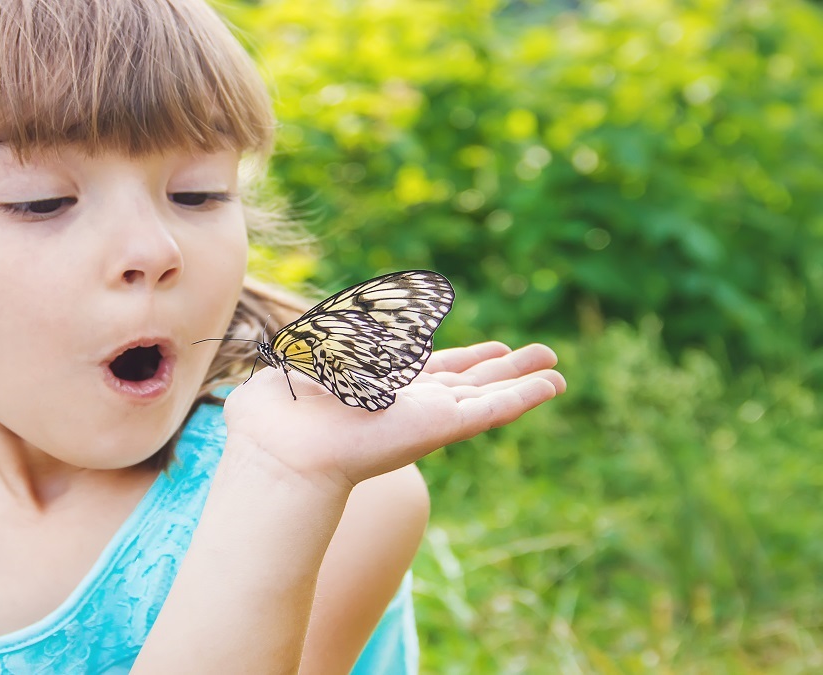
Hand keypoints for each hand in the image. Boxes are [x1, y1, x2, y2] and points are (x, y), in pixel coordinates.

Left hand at [223, 341, 564, 490]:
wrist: (287, 445)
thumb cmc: (286, 407)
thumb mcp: (310, 356)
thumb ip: (323, 341)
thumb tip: (316, 326)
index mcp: (385, 386)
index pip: (437, 371)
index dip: (468, 360)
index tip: (496, 350)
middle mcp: (413, 403)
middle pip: (472, 382)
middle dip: (507, 369)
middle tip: (543, 356)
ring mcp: (431, 415)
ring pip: (490, 396)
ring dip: (526, 382)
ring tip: (559, 371)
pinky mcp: (443, 426)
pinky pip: (493, 410)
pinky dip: (525, 395)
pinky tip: (552, 384)